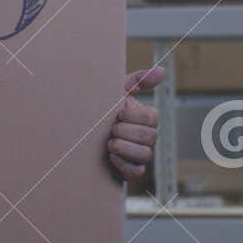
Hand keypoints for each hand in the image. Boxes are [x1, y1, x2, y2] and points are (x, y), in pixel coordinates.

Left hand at [108, 66, 163, 181]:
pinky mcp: (132, 171)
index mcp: (146, 118)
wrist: (81, 133)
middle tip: (110, 129)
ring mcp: (141, 155)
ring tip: (109, 143)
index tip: (117, 113)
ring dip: (122, 147)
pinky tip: (110, 156)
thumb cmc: (101, 111)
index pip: (152, 117)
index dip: (131, 115)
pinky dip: (122, 164)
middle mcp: (148, 137)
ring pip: (145, 155)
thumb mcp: (116, 92)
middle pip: (149, 136)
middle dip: (124, 131)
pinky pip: (137, 172)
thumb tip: (161, 71)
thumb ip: (137, 80)